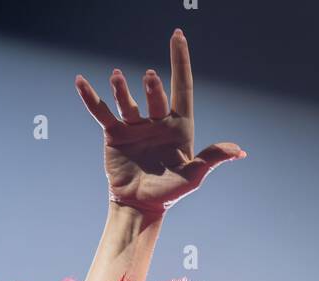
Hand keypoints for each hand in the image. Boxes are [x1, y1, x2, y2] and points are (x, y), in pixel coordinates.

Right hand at [75, 29, 246, 215]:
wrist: (140, 208)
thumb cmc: (170, 194)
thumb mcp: (193, 177)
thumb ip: (212, 159)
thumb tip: (238, 150)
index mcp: (178, 126)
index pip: (182, 87)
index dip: (180, 61)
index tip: (177, 35)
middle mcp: (157, 121)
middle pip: (155, 96)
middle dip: (153, 86)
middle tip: (152, 77)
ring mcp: (135, 126)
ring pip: (128, 101)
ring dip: (122, 89)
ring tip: (118, 78)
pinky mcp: (114, 134)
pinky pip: (101, 112)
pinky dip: (90, 97)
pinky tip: (81, 82)